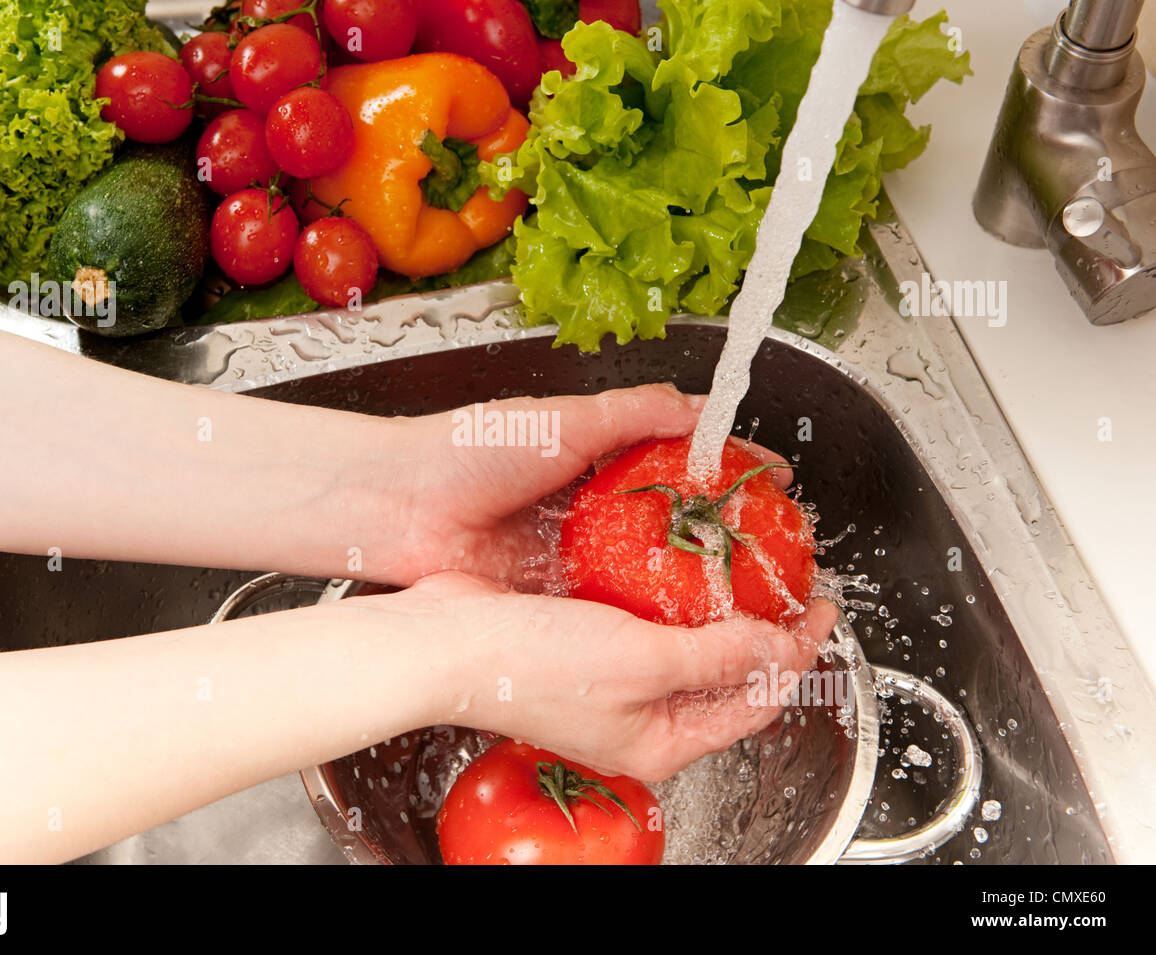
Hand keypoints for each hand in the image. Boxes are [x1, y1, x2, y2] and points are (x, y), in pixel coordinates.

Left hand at [375, 383, 793, 586]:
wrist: (402, 508)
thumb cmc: (472, 450)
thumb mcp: (565, 419)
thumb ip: (634, 412)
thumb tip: (703, 407)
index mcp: (600, 461)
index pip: (684, 464)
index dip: (732, 474)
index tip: (780, 485)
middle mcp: (595, 512)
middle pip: (675, 527)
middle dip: (725, 541)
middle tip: (776, 557)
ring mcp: (578, 558)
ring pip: (649, 575)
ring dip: (693, 589)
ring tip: (750, 600)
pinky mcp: (557, 599)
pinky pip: (612, 612)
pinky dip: (647, 620)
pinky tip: (688, 630)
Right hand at [389, 571, 837, 781]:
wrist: (446, 641)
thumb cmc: (529, 665)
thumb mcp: (642, 663)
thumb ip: (717, 657)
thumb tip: (780, 649)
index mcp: (661, 739)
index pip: (755, 703)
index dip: (796, 657)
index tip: (820, 610)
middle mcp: (641, 716)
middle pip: (728, 677)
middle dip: (767, 633)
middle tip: (794, 583)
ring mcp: (614, 681)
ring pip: (691, 646)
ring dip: (723, 609)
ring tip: (748, 566)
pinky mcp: (589, 643)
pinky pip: (650, 620)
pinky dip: (674, 595)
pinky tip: (679, 560)